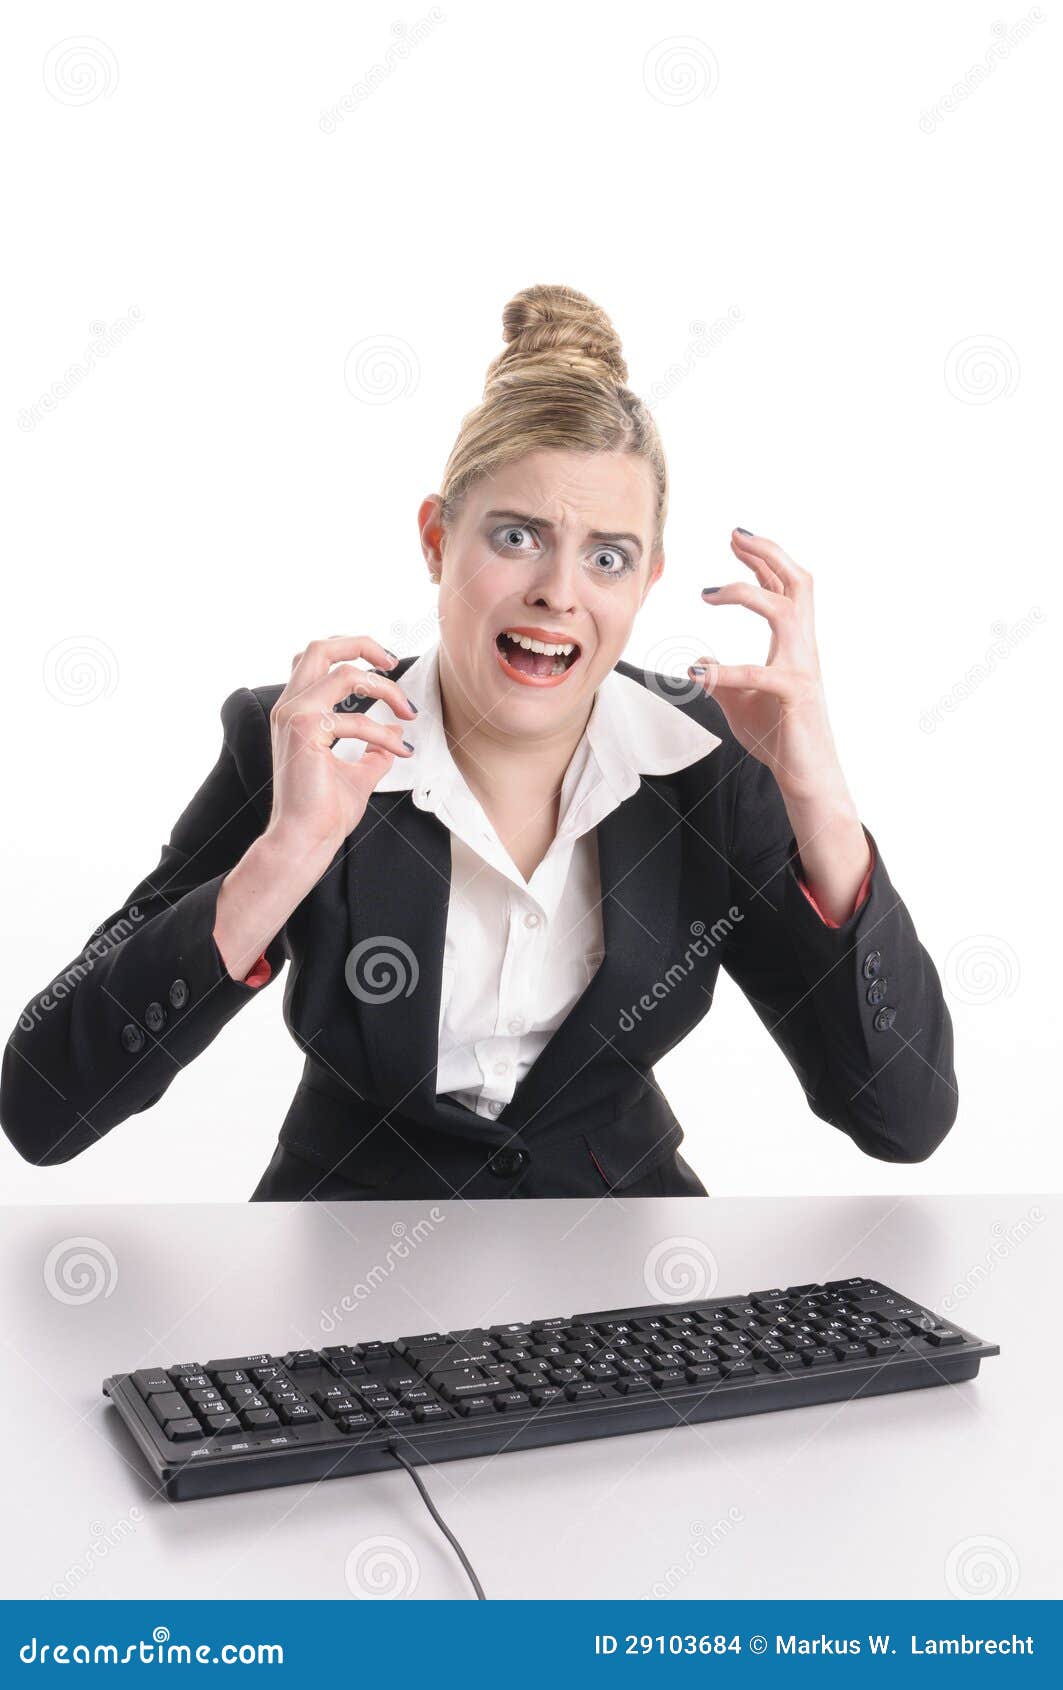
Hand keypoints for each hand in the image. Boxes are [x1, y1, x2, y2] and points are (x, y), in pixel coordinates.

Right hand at [266, 634, 416, 859]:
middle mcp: (290, 707)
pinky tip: (401, 751)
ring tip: (407, 711)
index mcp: (296, 711)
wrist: (304, 840)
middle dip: (362, 644)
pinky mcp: (305, 731)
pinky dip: (384, 734)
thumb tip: (397, 733)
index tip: (386, 667)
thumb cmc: (323, 813)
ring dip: (384, 688)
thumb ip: (375, 749)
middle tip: (394, 662)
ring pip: (343, 672)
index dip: (351, 651)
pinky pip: (356, 719)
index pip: (316, 660)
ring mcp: (294, 716)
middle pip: (320, 647)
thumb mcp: (359, 774)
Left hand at [689, 530, 844, 804]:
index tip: (735, 540)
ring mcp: (802, 670)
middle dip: (769, 554)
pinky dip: (725, 670)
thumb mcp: (739, 702)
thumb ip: (719, 679)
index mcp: (792, 645)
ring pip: (787, 611)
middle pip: (798, 583)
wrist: (806, 777)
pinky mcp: (795, 696)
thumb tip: (693, 661)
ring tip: (708, 594)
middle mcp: (803, 649)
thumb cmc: (779, 737)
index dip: (762, 559)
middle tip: (735, 536)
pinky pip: (759, 674)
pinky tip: (697, 671)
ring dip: (747, 594)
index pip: (783, 588)